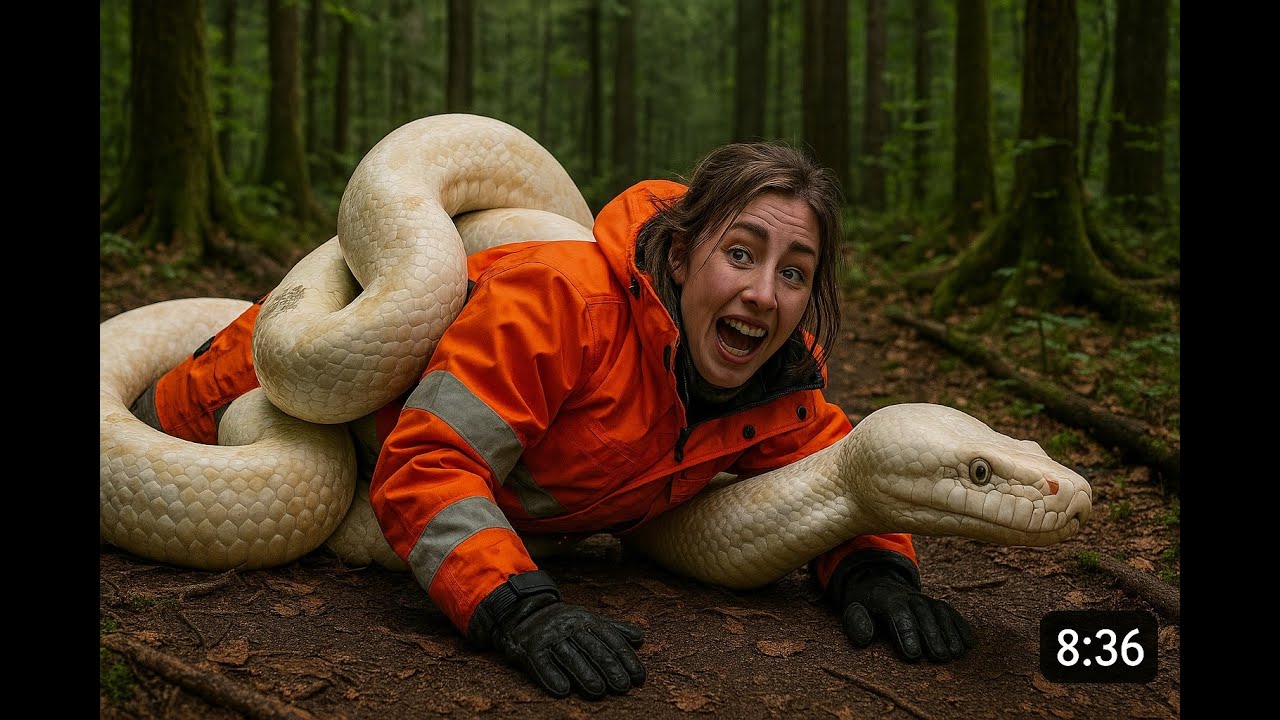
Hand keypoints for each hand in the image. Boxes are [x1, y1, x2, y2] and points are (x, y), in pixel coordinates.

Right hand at [469, 571, 645, 698]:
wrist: (523, 612)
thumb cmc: (563, 622)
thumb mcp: (588, 620)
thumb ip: (613, 629)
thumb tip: (640, 639)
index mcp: (586, 619)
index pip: (610, 639)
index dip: (626, 658)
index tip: (638, 677)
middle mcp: (569, 625)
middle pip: (592, 648)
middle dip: (609, 668)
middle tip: (622, 686)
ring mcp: (549, 636)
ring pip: (570, 656)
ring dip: (584, 674)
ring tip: (598, 691)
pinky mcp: (531, 648)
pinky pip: (541, 663)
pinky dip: (551, 676)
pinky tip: (562, 690)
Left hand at [829, 551, 975, 661]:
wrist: (879, 583)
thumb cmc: (866, 605)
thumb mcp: (854, 610)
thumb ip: (856, 622)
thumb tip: (864, 639)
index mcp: (884, 596)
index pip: (896, 611)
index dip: (905, 632)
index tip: (912, 655)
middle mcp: (907, 595)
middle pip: (921, 612)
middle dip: (931, 635)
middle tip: (939, 657)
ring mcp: (924, 598)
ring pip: (939, 611)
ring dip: (949, 633)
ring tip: (955, 654)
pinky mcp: (936, 603)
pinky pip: (951, 612)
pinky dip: (961, 626)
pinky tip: (970, 644)